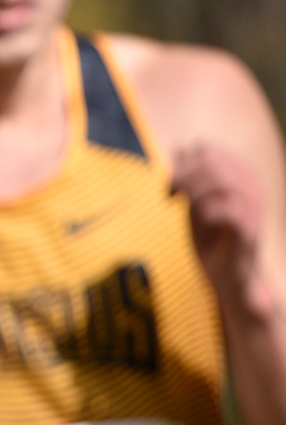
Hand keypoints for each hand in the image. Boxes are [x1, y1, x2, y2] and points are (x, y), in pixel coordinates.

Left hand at [171, 142, 264, 300]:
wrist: (230, 275)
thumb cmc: (212, 236)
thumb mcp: (199, 201)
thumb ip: (192, 177)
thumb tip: (178, 148)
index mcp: (240, 175)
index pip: (206, 149)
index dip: (181, 163)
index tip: (171, 189)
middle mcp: (250, 187)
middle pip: (210, 161)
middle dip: (183, 176)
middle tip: (172, 196)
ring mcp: (252, 208)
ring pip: (220, 181)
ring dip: (193, 191)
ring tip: (182, 205)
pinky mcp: (248, 231)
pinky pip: (228, 209)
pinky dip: (207, 211)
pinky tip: (200, 219)